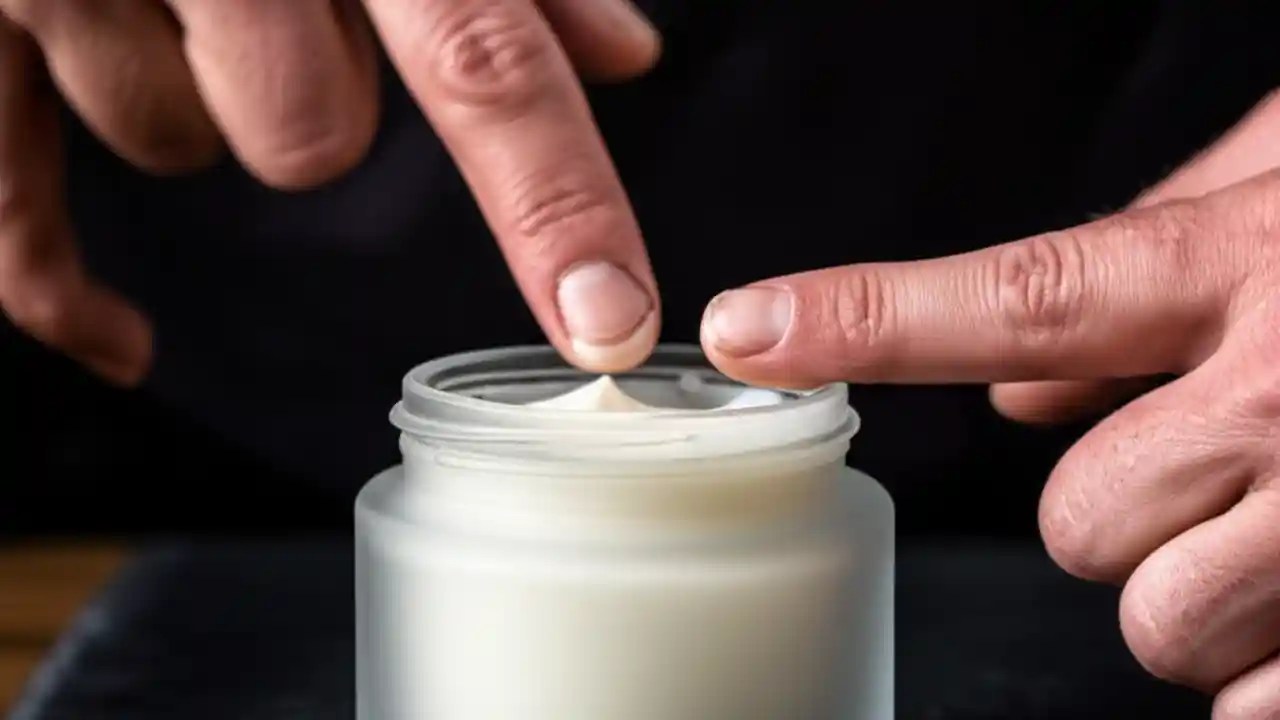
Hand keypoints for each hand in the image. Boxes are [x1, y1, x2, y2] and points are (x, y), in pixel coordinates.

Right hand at [0, 0, 661, 384]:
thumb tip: (624, 56)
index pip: (485, 64)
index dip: (556, 205)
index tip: (611, 324)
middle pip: (309, 142)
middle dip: (305, 89)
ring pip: (180, 143)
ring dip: (190, 91)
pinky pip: (16, 215)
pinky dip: (68, 288)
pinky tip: (121, 337)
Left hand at [701, 91, 1279, 716]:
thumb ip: (1155, 259)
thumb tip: (1010, 383)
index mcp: (1248, 269)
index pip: (1016, 296)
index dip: (862, 312)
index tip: (743, 327)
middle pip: (1076, 521)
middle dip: (1116, 512)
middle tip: (1207, 462)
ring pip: (1157, 622)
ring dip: (1194, 592)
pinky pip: (1252, 699)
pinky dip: (1265, 664)